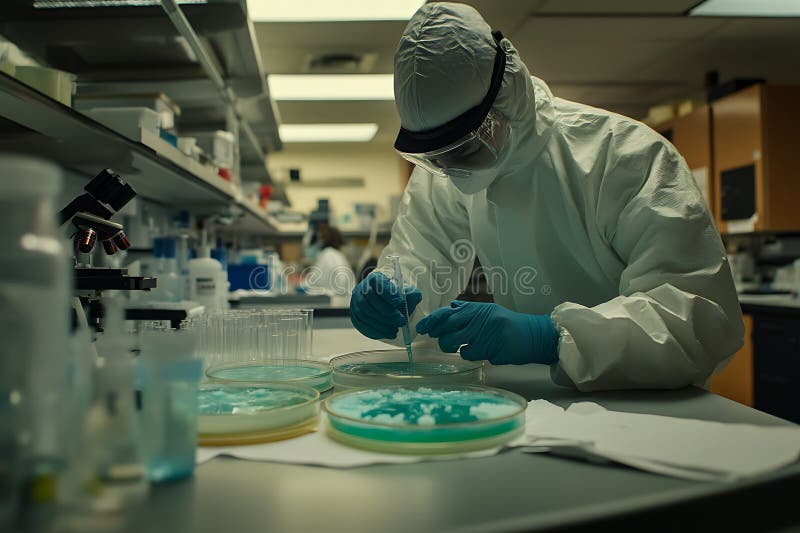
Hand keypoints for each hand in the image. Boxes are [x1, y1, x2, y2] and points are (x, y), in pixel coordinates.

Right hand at [350, 272, 421, 339]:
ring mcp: (355, 303)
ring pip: (364, 314)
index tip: (400, 302)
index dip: (388, 293)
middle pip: (370, 300)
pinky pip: (362, 325)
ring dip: (382, 324)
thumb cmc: (397, 297)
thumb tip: (415, 297)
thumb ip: (412, 294)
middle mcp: (362, 289)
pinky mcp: (355, 316)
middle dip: (387, 312)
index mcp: (375, 279)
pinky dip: (376, 331)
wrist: (386, 304)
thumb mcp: (407, 292)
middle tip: (401, 321)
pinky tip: (388, 333)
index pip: (377, 282)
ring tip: (396, 329)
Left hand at [416, 301, 558, 364]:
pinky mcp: (491, 347)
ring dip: (454, 348)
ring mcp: (485, 332)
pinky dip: (472, 355)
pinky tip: (483, 352)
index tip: (422, 329)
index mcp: (477, 308)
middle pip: (447, 327)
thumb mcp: (488, 312)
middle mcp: (480, 317)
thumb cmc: (508, 326)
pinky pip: (469, 354)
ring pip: (454, 343)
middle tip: (446, 342)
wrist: (534, 335)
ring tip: (464, 347)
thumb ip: (468, 311)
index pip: (448, 312)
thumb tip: (448, 309)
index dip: (432, 320)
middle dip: (441, 337)